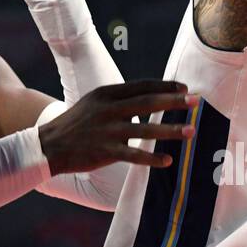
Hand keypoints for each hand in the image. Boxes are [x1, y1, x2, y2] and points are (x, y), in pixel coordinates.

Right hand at [37, 81, 195, 175]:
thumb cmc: (76, 123)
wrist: (50, 145)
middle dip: (174, 102)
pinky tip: (168, 160)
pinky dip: (152, 158)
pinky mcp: (105, 151)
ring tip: (191, 131)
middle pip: (147, 103)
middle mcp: (108, 109)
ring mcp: (107, 131)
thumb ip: (119, 100)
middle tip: (197, 101)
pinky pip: (134, 155)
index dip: (164, 87)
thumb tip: (149, 98)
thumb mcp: (94, 102)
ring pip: (145, 130)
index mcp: (106, 94)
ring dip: (171, 131)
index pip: (141, 86)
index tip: (184, 89)